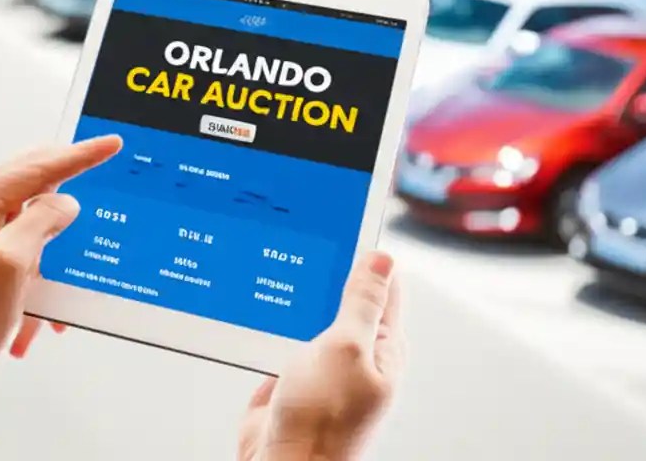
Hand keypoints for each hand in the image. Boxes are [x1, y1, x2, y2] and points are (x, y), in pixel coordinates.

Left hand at [0, 136, 121, 400]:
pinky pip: (16, 256)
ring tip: (52, 297)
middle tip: (99, 182)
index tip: (108, 144)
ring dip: (47, 261)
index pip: (33, 169)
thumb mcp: (9, 267)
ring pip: (26, 228)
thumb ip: (40, 223)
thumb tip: (64, 203)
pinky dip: (33, 281)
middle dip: (63, 204)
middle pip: (28, 189)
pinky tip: (36, 318)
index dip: (76, 157)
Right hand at [239, 251, 403, 460]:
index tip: (345, 221)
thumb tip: (381, 260)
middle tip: (304, 238)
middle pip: (345, 296)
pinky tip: (260, 306)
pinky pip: (284, 335)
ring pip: (310, 314)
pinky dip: (273, 321)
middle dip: (326, 270)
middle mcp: (358, 355)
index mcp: (385, 347)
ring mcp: (323, 366)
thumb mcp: (346, 348)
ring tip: (277, 267)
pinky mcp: (292, 375)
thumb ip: (362, 303)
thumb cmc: (322, 425)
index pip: (385, 285)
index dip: (368, 254)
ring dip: (295, 297)